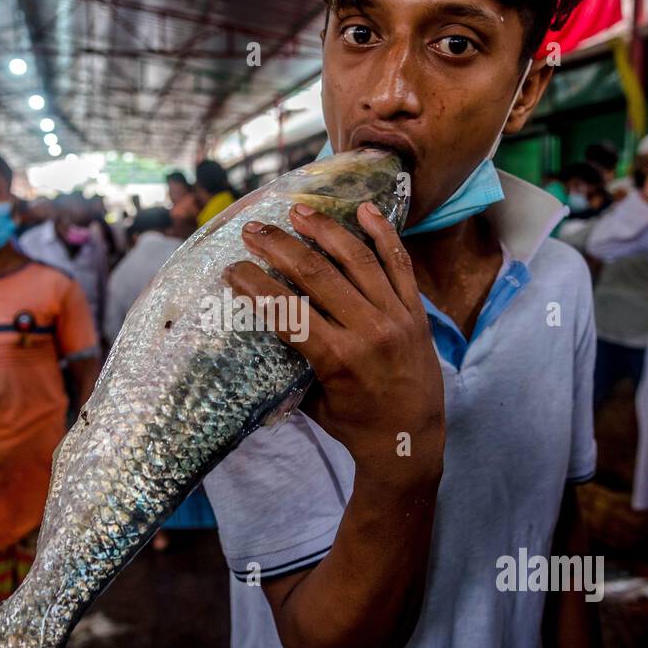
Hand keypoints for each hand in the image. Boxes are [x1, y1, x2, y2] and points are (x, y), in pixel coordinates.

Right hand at [225, 199, 444, 483]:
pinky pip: (399, 263)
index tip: (232, 268)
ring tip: (297, 212)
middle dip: (279, 248)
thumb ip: (292, 362)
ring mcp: (396, 317)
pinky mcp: (415, 311)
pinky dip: (382, 233)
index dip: (254, 286)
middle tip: (253, 230)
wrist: (412, 439)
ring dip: (323, 231)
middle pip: (316, 275)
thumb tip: (260, 326)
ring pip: (357, 259)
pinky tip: (364, 209)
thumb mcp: (313, 400)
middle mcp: (368, 331)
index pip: (286, 310)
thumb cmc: (353, 424)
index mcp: (337, 358)